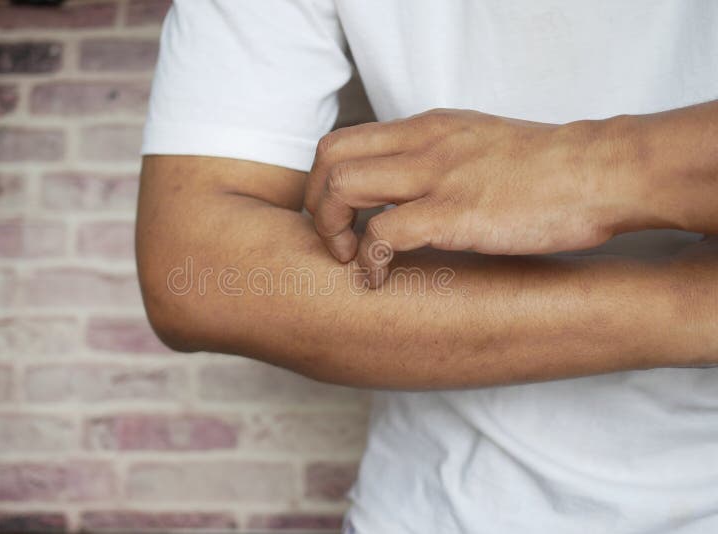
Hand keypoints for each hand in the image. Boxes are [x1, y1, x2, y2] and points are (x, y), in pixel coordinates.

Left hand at [305, 108, 637, 285]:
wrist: (600, 173)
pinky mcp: (452, 214)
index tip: (338, 215)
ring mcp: (435, 176)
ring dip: (332, 230)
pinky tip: (380, 279)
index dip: (324, 180)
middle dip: (316, 205)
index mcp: (428, 127)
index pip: (344, 139)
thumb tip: (413, 185)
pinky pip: (382, 234)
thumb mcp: (480, 144)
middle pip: (328, 159)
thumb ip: (440, 156)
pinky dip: (367, 261)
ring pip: (342, 189)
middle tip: (333, 239)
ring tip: (350, 259)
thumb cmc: (548, 167)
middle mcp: (422, 143)